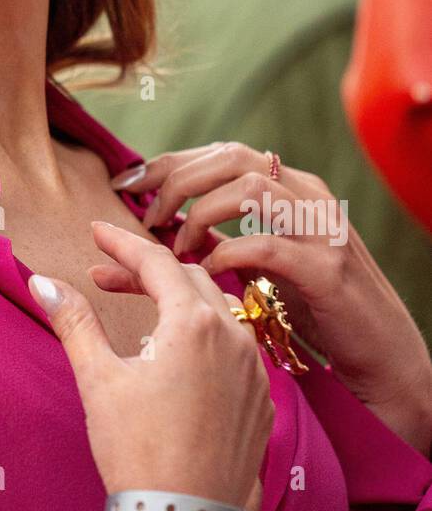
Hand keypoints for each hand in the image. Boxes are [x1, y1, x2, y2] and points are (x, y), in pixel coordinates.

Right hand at [28, 223, 274, 510]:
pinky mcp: (261, 401)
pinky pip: (235, 348)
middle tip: (105, 276)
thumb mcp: (99, 380)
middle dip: (146, 270)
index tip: (96, 231)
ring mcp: (253, 370)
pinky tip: (178, 356)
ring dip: (178, 300)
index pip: (155, 261)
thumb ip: (74, 322)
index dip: (121, 243)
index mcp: (193, 323)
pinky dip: (205, 336)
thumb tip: (42, 282)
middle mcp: (233, 337)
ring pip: (218, 310)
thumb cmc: (139, 451)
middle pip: (188, 278)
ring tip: (141, 310)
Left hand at [110, 142, 431, 456]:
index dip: (168, 162)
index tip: (126, 183)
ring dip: (200, 212)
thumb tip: (133, 248)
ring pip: (249, 188)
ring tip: (177, 246)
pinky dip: (228, 252)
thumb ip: (202, 250)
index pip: (220, 152)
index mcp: (289, 187)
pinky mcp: (328, 269)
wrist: (384, 357)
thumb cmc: (314, 312)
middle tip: (144, 216)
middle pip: (230, 157)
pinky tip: (208, 271)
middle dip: (176, 180)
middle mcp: (307, 196)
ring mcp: (321, 229)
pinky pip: (268, 245)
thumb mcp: (253, 271)